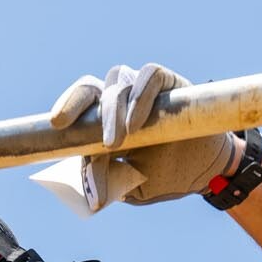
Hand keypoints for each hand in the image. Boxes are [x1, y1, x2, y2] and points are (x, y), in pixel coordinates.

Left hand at [43, 63, 245, 208]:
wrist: (205, 171)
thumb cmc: (164, 175)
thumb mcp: (131, 185)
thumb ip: (109, 178)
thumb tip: (87, 178)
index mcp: (105, 119)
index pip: (80, 105)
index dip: (66, 108)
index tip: (56, 125)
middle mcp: (121, 97)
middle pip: (90, 87)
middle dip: (74, 102)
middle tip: (64, 123)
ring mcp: (144, 88)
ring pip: (118, 83)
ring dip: (112, 113)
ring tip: (115, 144)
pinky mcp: (170, 83)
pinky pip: (150, 76)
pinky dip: (141, 96)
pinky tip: (137, 125)